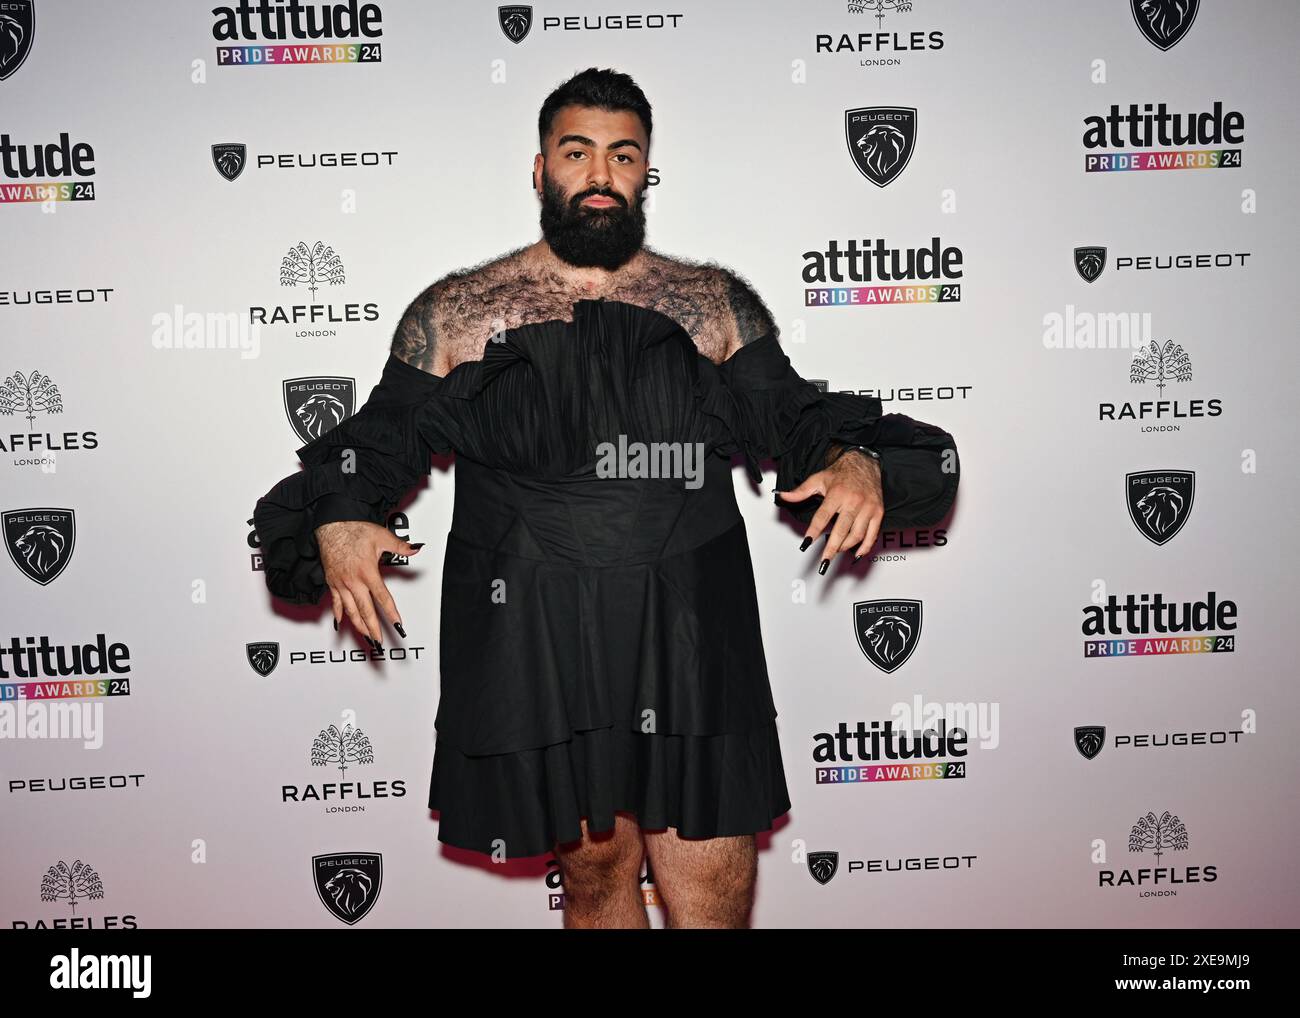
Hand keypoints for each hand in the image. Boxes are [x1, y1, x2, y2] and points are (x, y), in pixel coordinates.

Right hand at [313, 520, 420, 645]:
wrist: (331, 524)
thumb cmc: (354, 529)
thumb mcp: (381, 536)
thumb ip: (400, 546)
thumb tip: (415, 550)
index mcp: (367, 572)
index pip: (383, 598)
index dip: (391, 613)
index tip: (397, 625)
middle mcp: (353, 581)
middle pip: (365, 610)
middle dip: (373, 628)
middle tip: (379, 641)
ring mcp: (341, 583)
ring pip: (350, 610)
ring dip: (358, 625)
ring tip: (366, 636)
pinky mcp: (332, 582)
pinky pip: (335, 602)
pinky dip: (339, 614)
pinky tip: (341, 623)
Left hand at [776, 450, 883, 573]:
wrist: (865, 463)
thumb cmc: (841, 473)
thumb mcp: (818, 479)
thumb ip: (801, 491)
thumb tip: (783, 496)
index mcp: (837, 494)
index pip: (822, 517)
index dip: (813, 531)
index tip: (806, 543)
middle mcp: (854, 501)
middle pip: (841, 530)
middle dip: (831, 548)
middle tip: (824, 560)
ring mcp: (867, 508)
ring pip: (856, 535)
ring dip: (845, 547)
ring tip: (836, 551)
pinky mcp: (878, 512)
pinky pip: (872, 534)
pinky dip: (865, 547)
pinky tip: (857, 553)